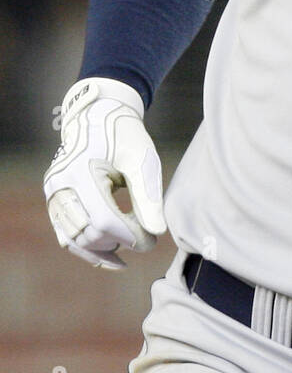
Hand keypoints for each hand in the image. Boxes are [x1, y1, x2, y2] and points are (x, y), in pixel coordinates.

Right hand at [43, 77, 166, 268]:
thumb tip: (158, 232)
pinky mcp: (55, 201)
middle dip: (120, 242)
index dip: (130, 237)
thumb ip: (148, 196)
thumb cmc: (124, 136)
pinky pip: (65, 234)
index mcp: (81, 172)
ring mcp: (53, 194)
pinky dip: (86, 248)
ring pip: (73, 239)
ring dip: (101, 251)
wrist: (98, 117)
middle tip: (146, 239)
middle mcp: (60, 186)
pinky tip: (111, 254)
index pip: (105, 220)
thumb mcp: (142, 160)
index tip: (152, 241)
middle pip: (89, 233)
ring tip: (128, 249)